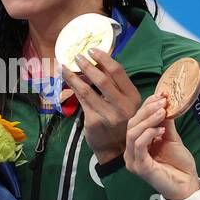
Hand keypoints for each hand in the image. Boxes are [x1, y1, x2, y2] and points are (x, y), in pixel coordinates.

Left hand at [58, 48, 142, 163]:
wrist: (115, 149)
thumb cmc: (120, 121)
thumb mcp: (125, 103)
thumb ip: (116, 85)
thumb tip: (98, 61)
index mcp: (133, 97)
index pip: (118, 72)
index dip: (104, 58)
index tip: (92, 50)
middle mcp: (123, 106)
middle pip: (103, 79)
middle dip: (87, 65)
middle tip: (77, 56)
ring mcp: (108, 115)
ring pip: (88, 90)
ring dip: (74, 75)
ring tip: (65, 66)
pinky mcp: (94, 121)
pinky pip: (81, 100)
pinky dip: (72, 87)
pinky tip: (66, 80)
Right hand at [125, 94, 199, 199]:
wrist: (187, 184)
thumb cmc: (178, 164)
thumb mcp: (171, 137)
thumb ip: (165, 123)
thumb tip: (164, 103)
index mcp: (137, 144)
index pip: (136, 121)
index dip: (146, 106)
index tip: (161, 95)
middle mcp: (131, 152)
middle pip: (132, 124)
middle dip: (147, 110)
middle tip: (162, 102)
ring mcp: (133, 160)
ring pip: (133, 133)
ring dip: (148, 120)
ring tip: (163, 112)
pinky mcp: (139, 167)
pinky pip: (138, 145)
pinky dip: (148, 134)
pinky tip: (161, 129)